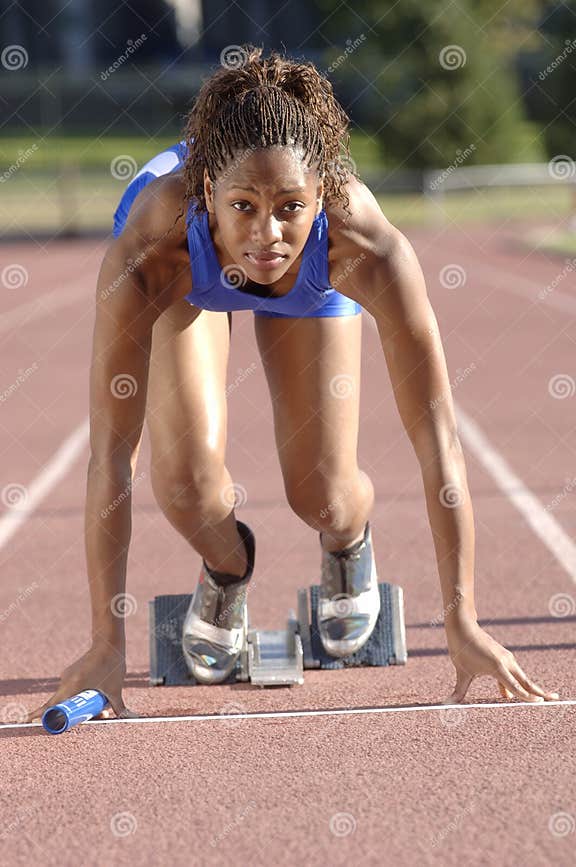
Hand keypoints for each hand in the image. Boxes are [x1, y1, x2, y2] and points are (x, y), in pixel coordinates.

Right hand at [26, 642, 136, 722]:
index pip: (50, 705)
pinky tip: (97, 695)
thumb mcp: (115, 689)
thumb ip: (118, 706)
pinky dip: (79, 696)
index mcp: (72, 686)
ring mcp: (67, 676)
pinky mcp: (72, 673)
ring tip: (102, 710)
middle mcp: (65, 681)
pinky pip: (71, 689)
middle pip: (60, 705)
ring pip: (67, 697)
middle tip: (91, 719)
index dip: (41, 715)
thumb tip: (128, 717)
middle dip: (71, 716)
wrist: (109, 642)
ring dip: (79, 706)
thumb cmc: (112, 665)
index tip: (34, 722)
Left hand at [444, 620, 559, 703]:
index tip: (539, 703)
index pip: (515, 686)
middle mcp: (506, 662)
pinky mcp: (503, 656)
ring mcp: (506, 658)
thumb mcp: (461, 671)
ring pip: (521, 677)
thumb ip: (459, 690)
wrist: (463, 626)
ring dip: (529, 688)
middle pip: (526, 681)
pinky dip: (515, 683)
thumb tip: (447, 704)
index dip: (526, 697)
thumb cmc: (461, 648)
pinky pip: (512, 673)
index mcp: (497, 666)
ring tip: (540, 699)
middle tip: (554, 699)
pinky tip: (506, 695)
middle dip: (540, 692)